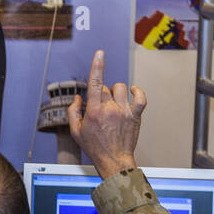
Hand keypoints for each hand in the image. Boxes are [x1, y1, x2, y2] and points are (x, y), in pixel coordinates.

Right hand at [68, 49, 145, 178]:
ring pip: (121, 88)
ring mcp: (124, 111)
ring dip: (116, 91)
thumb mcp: (76, 131)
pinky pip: (140, 97)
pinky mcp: (135, 115)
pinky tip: (133, 92)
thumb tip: (78, 98)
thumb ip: (73, 112)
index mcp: (94, 111)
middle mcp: (110, 108)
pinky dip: (138, 92)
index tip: (100, 53)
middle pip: (105, 87)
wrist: (114, 160)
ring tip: (114, 102)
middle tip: (100, 108)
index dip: (97, 66)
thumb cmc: (94, 147)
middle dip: (100, 94)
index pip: (95, 82)